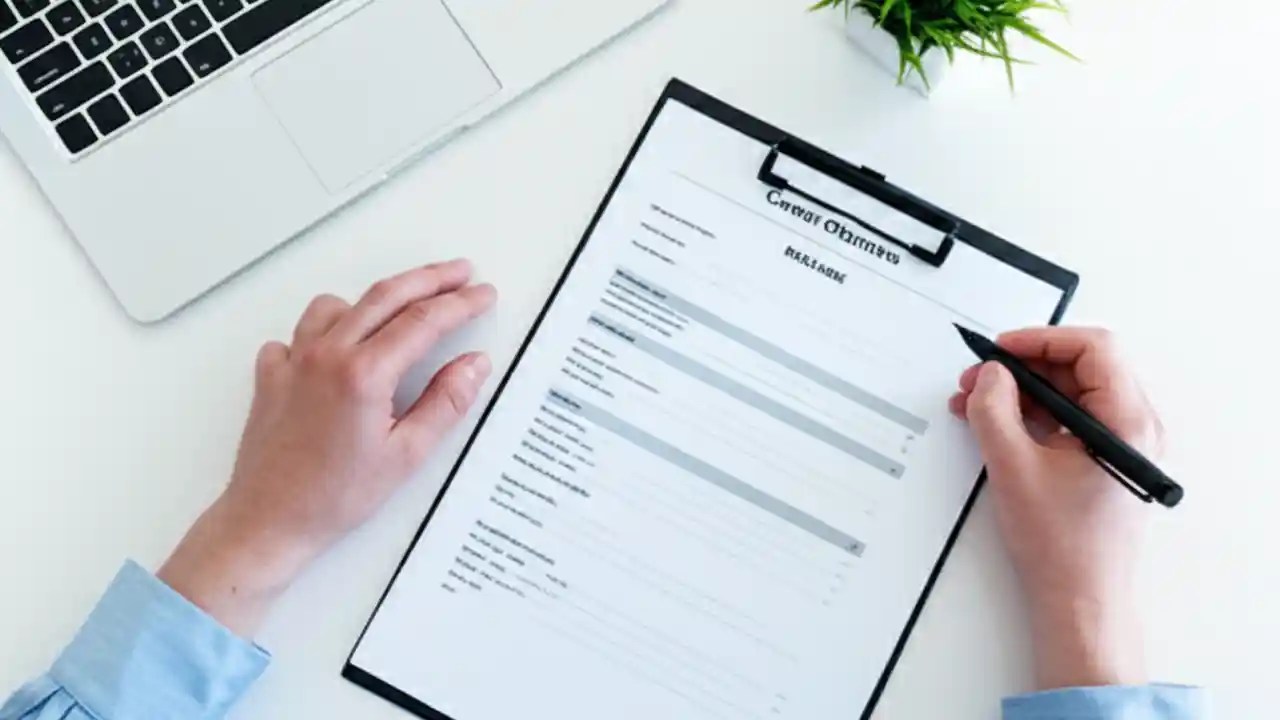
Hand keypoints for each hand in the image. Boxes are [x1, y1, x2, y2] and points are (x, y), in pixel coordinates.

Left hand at [159, 260, 496, 636]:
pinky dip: (323, 330)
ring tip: (401, 307)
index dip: (460, 303)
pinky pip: (299, 333)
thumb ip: (445, 403)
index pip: (424, 321)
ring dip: (375, 300)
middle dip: (429, 279)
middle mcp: (326, 356)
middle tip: (459, 273)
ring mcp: (293, 361)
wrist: (268, 521)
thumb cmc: (333, 498)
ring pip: (339, 306)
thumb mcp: (407, 456)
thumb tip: (474, 365)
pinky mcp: (271, 376)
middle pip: (386, 296)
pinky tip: (337, 347)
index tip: (481, 295)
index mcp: (364, 374)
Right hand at [949, 327, 1163, 689]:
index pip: (1093, 350)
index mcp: (1127, 424)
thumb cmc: (1062, 547)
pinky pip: (1069, 420)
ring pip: (1071, 394)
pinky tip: (995, 425)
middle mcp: (1133, 429)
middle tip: (980, 377)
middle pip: (1081, 369)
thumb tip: (990, 376)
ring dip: (1023, 393)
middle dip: (1024, 368)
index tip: (1001, 350)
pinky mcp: (1103, 462)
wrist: (1079, 601)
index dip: (1041, 340)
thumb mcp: (1014, 467)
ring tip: (977, 403)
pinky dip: (1032, 416)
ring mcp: (1120, 446)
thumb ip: (995, 410)